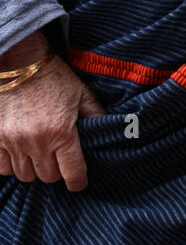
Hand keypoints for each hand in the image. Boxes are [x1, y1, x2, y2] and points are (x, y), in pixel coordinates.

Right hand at [0, 31, 104, 190]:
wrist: (20, 62)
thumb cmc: (54, 78)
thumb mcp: (82, 94)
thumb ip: (97, 117)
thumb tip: (115, 132)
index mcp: (62, 132)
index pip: (73, 174)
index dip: (78, 182)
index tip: (78, 182)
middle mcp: (37, 141)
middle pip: (48, 177)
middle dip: (56, 171)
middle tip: (57, 158)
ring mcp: (14, 141)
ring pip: (25, 175)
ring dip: (34, 168)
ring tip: (39, 153)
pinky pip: (3, 169)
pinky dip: (11, 165)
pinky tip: (19, 153)